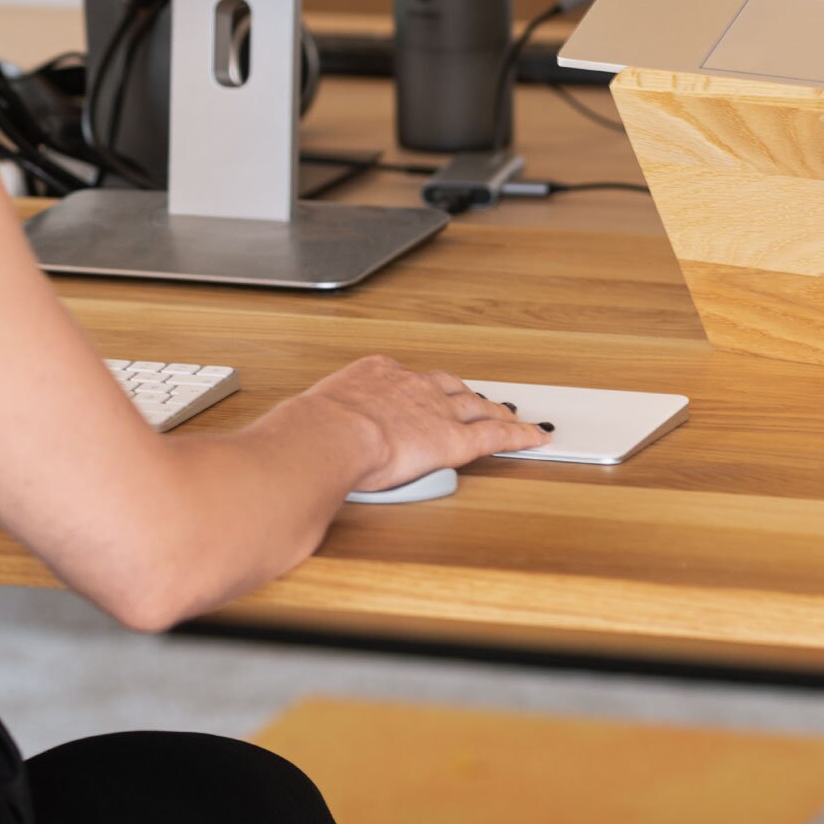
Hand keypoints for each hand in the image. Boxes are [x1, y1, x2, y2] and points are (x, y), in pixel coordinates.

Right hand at [269, 354, 546, 494]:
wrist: (329, 436)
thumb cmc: (310, 432)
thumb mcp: (308, 420)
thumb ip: (312, 431)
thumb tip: (290, 449)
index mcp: (373, 374)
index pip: (403, 378)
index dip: (417, 390)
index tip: (418, 396)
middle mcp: (409, 385)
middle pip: (447, 386)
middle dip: (461, 394)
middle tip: (474, 400)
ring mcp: (435, 409)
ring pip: (475, 406)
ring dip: (493, 411)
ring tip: (507, 415)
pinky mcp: (455, 438)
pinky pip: (495, 434)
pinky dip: (517, 435)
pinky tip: (532, 438)